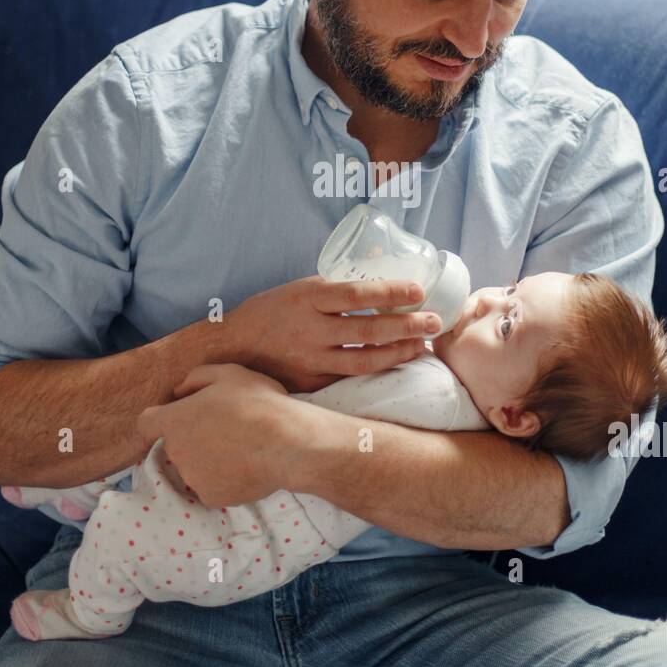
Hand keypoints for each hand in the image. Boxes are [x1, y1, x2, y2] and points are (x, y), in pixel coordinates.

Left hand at [136, 363, 298, 506]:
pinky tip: (246, 467)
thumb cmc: (258, 403)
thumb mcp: (228, 373)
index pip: (147, 422)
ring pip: (193, 467)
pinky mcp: (212, 498)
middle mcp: (176, 452)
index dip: (163, 418)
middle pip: (175, 445)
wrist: (289, 444)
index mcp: (173, 420)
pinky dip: (224, 479)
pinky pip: (212, 486)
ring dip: (208, 459)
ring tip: (241, 448)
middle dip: (192, 437)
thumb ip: (195, 379)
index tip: (184, 417)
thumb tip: (178, 392)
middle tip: (225, 429)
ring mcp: (193, 478)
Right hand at [223, 274, 441, 391]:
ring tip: (421, 345)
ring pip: (364, 359)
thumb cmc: (271, 312)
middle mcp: (310, 329)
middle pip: (368, 330)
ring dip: (398, 352)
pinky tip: (396, 364)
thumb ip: (333, 291)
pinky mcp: (311, 382)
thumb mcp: (299, 290)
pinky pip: (350, 377)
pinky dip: (377, 370)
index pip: (356, 294)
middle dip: (407, 325)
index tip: (418, 289)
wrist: (232, 347)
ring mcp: (311, 359)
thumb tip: (378, 284)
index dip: (390, 292)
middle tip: (434, 321)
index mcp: (307, 298)